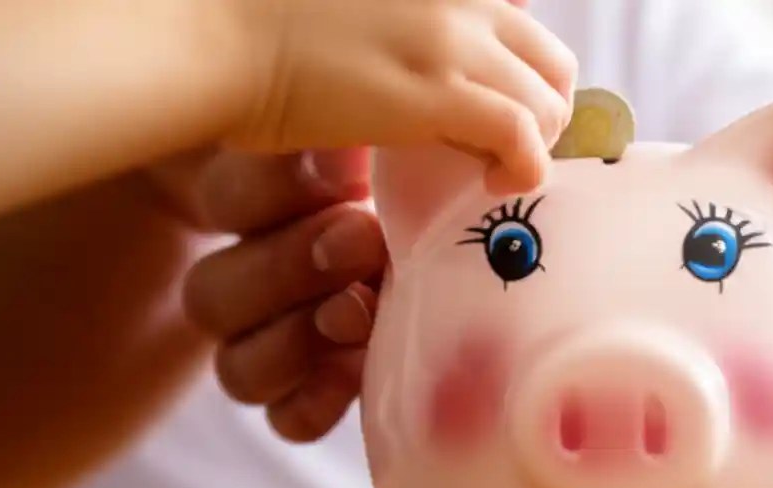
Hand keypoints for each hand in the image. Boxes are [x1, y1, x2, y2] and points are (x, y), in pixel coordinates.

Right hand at [177, 148, 385, 441]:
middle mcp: (241, 280)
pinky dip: (315, 404)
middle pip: (215, 293)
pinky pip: (286, 419)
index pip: (229, 200)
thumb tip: (354, 137)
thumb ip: (350, 156)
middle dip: (291, 268)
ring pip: (236, 368)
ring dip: (296, 342)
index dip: (279, 192)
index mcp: (249, 206)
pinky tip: (354, 376)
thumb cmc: (396, 184)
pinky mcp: (306, 397)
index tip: (347, 177)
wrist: (432, 246)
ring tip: (360, 313)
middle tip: (362, 241)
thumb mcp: (372, 161)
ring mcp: (265, 348)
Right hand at [228, 0, 574, 193]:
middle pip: (554, 60)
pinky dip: (523, 169)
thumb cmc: (259, 23)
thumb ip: (405, 21)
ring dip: (534, 146)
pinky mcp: (438, 94)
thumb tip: (422, 64)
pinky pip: (523, 136)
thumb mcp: (357, 5)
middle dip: (543, 110)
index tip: (495, 103)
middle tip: (500, 145)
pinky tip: (490, 185)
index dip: (521, 70)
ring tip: (488, 169)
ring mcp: (452, 41)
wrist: (217, 37)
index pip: (524, 19)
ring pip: (550, 102)